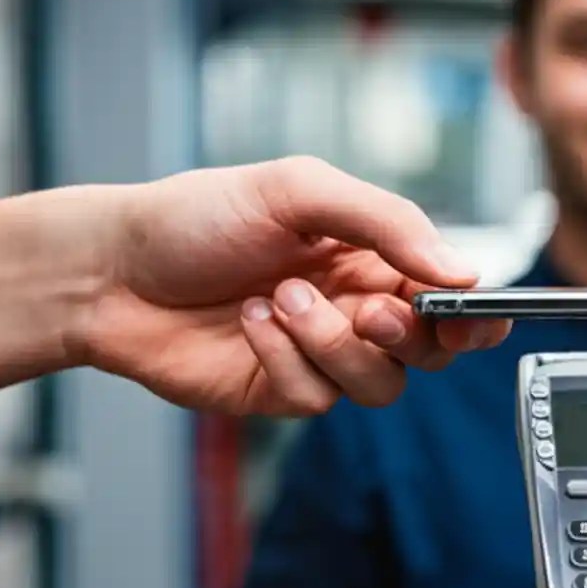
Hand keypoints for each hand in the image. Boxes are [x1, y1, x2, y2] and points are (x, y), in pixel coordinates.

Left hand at [77, 156, 509, 415]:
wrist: (111, 269)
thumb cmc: (199, 216)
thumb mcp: (298, 189)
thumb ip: (387, 222)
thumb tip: (462, 268)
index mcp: (375, 256)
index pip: (452, 294)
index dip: (475, 312)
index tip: (467, 312)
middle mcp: (358, 308)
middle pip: (432, 350)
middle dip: (408, 334)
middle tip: (367, 308)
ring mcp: (323, 355)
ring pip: (381, 384)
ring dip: (333, 343)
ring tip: (279, 299)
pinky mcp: (284, 391)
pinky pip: (319, 398)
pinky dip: (285, 360)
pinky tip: (249, 323)